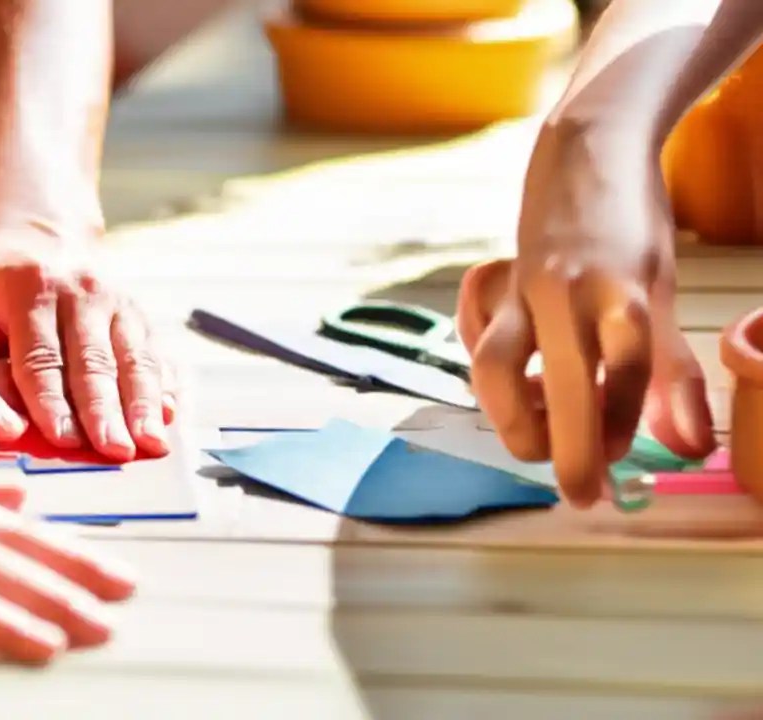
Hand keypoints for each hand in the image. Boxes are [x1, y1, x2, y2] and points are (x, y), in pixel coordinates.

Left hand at [0, 229, 176, 460]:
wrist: (31, 236)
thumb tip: (3, 418)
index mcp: (28, 288)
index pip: (41, 356)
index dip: (51, 400)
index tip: (64, 439)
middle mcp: (81, 290)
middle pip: (94, 361)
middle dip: (105, 410)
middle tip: (115, 451)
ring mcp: (117, 301)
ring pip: (133, 359)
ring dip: (143, 404)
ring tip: (152, 444)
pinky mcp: (137, 315)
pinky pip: (156, 354)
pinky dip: (164, 387)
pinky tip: (169, 418)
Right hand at [457, 126, 715, 507]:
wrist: (585, 157)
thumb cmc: (629, 233)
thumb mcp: (661, 296)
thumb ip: (670, 374)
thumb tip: (689, 449)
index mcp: (621, 291)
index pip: (627, 368)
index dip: (627, 422)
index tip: (626, 459)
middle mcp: (565, 292)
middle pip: (561, 383)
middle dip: (568, 449)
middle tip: (580, 493)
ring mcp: (519, 289)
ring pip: (495, 366)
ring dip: (511, 419)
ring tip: (535, 445)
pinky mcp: (489, 287)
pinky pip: (473, 336)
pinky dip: (484, 371)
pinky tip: (510, 385)